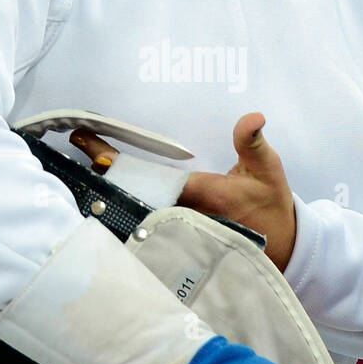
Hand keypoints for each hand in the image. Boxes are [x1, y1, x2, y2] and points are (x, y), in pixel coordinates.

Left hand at [69, 112, 296, 273]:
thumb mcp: (267, 168)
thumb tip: (253, 117)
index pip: (153, 178)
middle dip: (107, 171)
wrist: (281, 245)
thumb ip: (253, 142)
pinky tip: (106, 189)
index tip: (94, 149)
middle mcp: (184, 215)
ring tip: (86, 161)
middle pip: (134, 193)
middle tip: (80, 142)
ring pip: (136, 208)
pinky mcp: (179, 237)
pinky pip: (145, 219)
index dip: (121, 165)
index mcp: (202, 196)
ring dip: (112, 186)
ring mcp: (179, 230)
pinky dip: (125, 203)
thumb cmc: (270, 203)